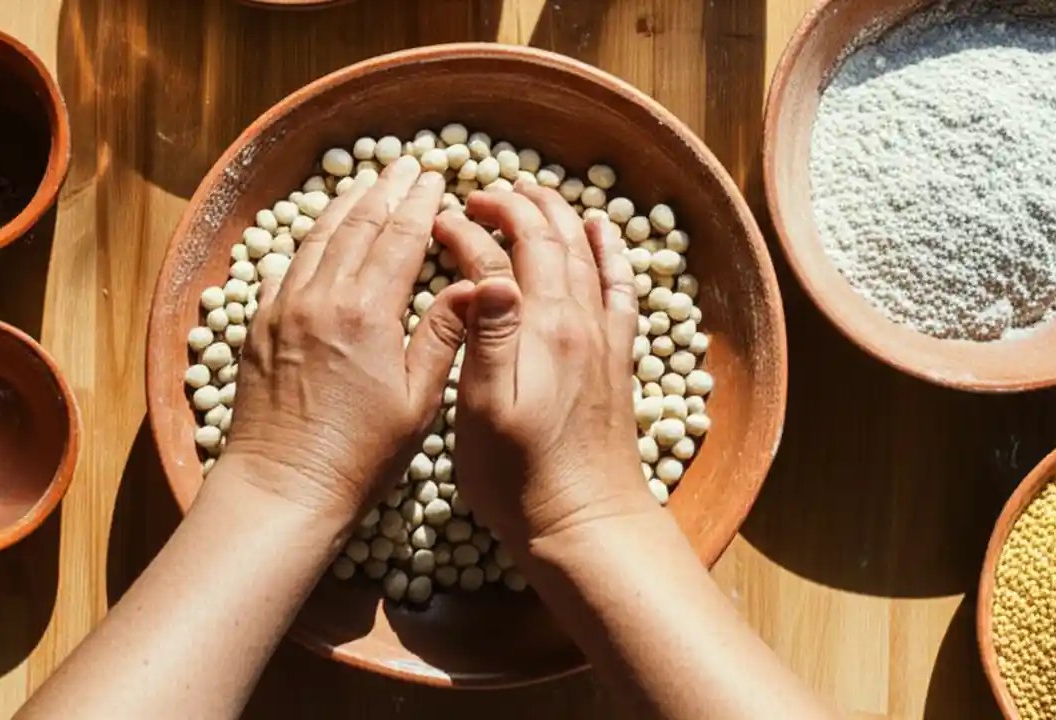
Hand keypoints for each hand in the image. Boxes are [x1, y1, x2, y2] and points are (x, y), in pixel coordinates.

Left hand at [216, 156, 473, 528]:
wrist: (283, 486)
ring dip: (344, 205)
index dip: (420, 204)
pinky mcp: (258, 327)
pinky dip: (304, 242)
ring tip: (365, 183)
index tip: (436, 178)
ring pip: (317, 238)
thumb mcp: (419, 401)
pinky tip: (313, 234)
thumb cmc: (359, 455)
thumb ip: (443, 335)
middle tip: (406, 165)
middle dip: (386, 190)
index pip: (399, 238)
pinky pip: (282, 268)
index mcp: (368, 313)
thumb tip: (476, 285)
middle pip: (358, 225)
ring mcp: (283, 309)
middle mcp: (322, 298)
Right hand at [433, 184, 656, 549]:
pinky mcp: (616, 358)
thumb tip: (487, 275)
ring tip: (531, 193)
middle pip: (547, 240)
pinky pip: (619, 286)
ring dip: (556, 215)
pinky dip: (610, 250)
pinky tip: (603, 232)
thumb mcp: (485, 413)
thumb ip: (487, 340)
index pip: (497, 256)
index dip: (464, 230)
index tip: (436, 221)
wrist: (587, 523)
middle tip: (478, 196)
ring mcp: (602, 338)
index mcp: (538, 331)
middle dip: (511, 207)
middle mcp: (577, 323)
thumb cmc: (522, 479)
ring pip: (584, 252)